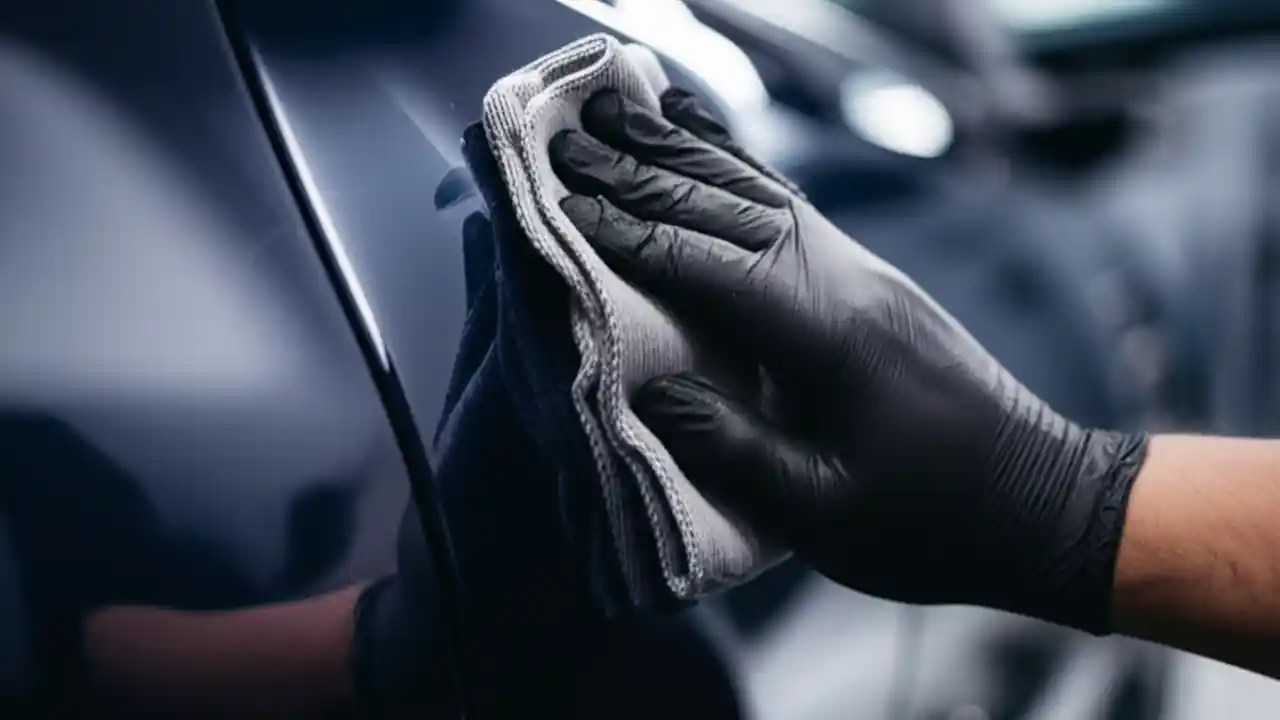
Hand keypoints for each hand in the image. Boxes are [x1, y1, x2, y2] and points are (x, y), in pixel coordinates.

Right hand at [550, 88, 1148, 632]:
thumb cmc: (931, 523)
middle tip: (571, 143)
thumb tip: (650, 389)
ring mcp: (865, 274)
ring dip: (687, 155)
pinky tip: (711, 150)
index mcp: (829, 338)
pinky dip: (742, 171)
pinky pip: (793, 209)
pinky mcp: (873, 284)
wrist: (1043, 502)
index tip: (564, 206)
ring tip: (623, 117)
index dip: (630, 235)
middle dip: (642, 174)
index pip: (707, 266)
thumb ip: (732, 450)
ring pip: (761, 194)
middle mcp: (846, 283)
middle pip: (728, 209)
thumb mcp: (823, 515)